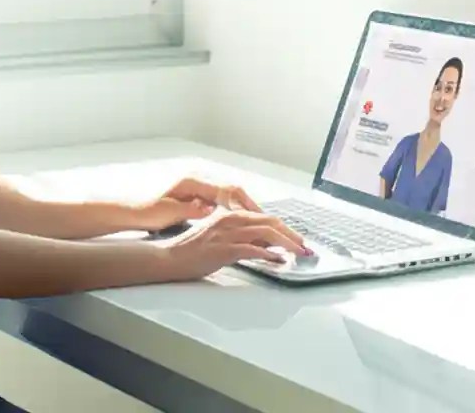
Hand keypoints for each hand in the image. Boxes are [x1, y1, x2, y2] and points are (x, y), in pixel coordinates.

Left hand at [135, 176, 261, 230]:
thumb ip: (192, 210)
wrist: (131, 211)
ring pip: (229, 195)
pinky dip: (233, 211)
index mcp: (193, 181)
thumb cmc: (147, 211)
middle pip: (232, 190)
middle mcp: (198, 180)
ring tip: (259, 222)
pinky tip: (240, 222)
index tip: (256, 218)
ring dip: (243, 208)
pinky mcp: (197, 195)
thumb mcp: (169, 211)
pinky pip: (222, 201)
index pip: (225, 190)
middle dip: (249, 205)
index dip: (242, 205)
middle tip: (265, 220)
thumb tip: (211, 210)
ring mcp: (199, 187)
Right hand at [163, 209, 309, 279]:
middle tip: (304, 246)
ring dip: (286, 243)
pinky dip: (269, 255)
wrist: (170, 258)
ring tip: (298, 252)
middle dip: (291, 234)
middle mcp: (231, 220)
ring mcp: (227, 234)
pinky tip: (278, 260)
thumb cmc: (193, 250)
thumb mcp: (220, 237)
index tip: (297, 238)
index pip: (265, 217)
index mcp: (231, 215)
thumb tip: (268, 244)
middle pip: (270, 222)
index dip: (285, 228)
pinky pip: (253, 250)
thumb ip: (242, 236)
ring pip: (266, 233)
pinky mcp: (224, 249)